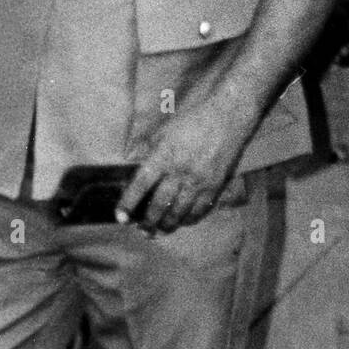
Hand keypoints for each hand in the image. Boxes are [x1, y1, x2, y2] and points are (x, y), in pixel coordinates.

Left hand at [117, 93, 256, 233]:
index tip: (121, 217)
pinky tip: (183, 221)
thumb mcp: (163, 131)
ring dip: (167, 225)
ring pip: (179, 213)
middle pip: (159, 205)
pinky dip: (189, 219)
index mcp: (164, 156)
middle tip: (142, 229)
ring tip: (160, 230)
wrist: (227, 117)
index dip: (128, 203)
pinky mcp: (215, 186)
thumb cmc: (193, 121)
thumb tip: (133, 165)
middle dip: (148, 222)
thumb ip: (147, 149)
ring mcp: (199, 181)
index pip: (141, 185)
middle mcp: (180, 172)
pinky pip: (200, 210)